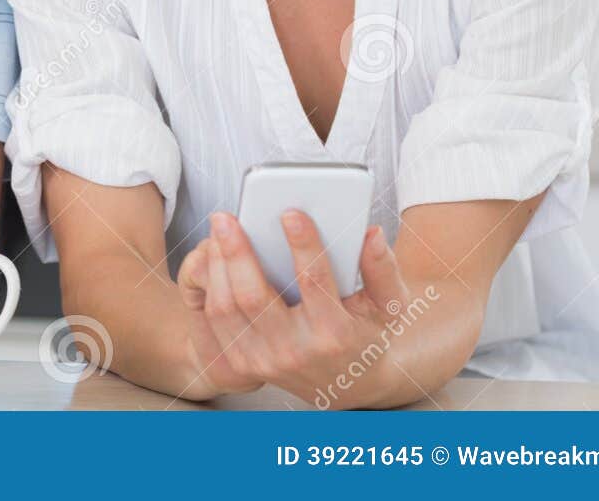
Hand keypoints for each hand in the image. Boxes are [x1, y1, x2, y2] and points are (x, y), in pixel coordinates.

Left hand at [176, 209, 409, 405]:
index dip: (303, 245)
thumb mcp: (388, 306)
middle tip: (226, 217)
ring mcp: (266, 360)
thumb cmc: (366, 336)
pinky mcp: (245, 363)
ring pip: (228, 308)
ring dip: (217, 265)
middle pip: (254, 296)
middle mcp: (297, 350)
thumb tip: (370, 233)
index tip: (290, 213)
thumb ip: (382, 268)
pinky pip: (216, 321)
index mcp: (335, 333)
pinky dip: (211, 286)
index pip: (315, 282)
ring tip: (218, 231)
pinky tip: (212, 258)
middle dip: (237, 252)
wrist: (347, 387)